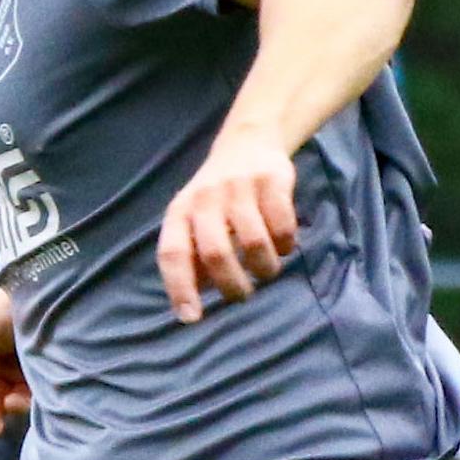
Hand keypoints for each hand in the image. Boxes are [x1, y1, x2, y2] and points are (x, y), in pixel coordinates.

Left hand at [156, 121, 299, 322]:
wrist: (247, 142)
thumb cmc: (216, 197)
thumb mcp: (193, 221)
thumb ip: (191, 258)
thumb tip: (191, 306)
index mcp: (180, 212)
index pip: (173, 253)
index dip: (180, 288)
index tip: (192, 318)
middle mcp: (205, 199)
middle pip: (216, 253)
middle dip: (232, 285)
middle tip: (243, 295)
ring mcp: (239, 188)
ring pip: (254, 243)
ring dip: (264, 268)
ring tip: (267, 270)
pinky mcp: (272, 180)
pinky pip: (283, 225)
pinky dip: (286, 244)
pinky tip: (283, 245)